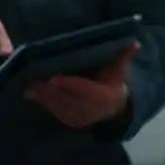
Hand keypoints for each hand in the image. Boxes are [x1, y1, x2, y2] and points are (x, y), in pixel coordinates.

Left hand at [24, 41, 139, 128]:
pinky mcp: (72, 122)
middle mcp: (92, 110)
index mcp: (103, 96)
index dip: (69, 84)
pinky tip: (34, 95)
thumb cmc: (114, 80)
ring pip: (60, 107)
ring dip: (43, 98)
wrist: (115, 106)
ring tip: (28, 87)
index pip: (84, 90)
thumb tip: (135, 42)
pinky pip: (57, 113)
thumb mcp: (120, 68)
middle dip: (49, 91)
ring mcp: (82, 118)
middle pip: (68, 99)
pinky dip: (45, 104)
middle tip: (33, 80)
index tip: (54, 78)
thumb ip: (125, 54)